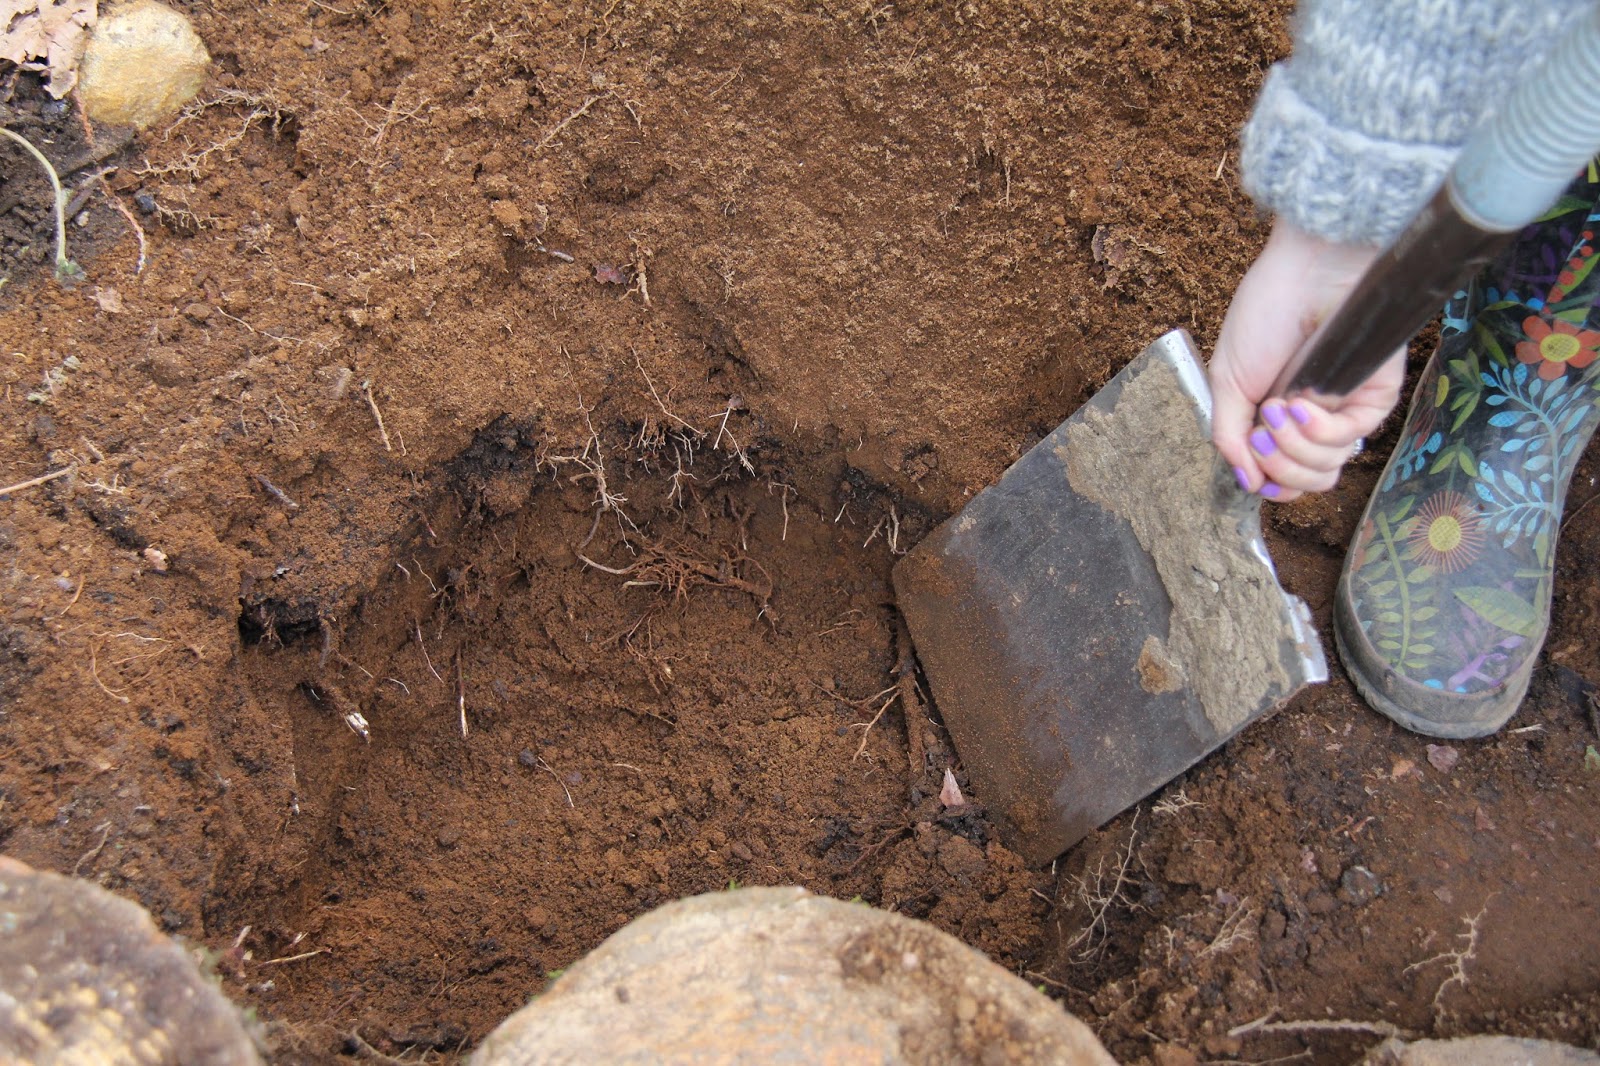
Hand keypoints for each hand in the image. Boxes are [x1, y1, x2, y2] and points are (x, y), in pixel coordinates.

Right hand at [1209, 220, 1407, 501]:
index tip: (1255, 473)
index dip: (1274, 484)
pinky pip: (1351, 436)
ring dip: (1294, 446)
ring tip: (1277, 408)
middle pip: (1310, 480)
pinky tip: (1300, 406)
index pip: (1288, 475)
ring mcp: (1346, 408)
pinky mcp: (1375, 395)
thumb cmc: (1265, 313)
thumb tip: (1247, 484)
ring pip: (1330, 466)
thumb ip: (1229, 437)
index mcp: (1279, 417)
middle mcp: (1316, 418)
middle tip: (1261, 433)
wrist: (1305, 271)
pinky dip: (1319, 430)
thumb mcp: (1227, 382)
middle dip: (1279, 467)